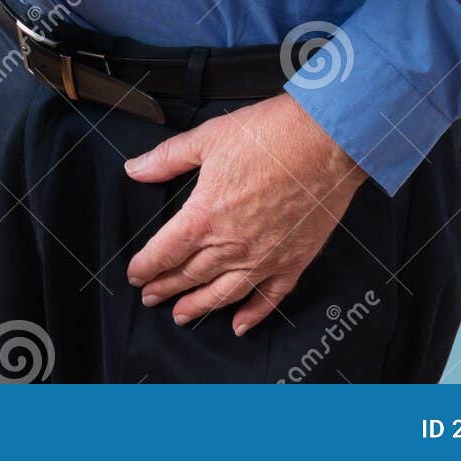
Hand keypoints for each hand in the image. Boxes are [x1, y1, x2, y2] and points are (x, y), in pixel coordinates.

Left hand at [124, 93, 366, 335]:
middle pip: (189, 275)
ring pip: (222, 293)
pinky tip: (240, 325)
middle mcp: (231, 244)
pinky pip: (268, 298)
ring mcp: (263, 257)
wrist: (325, 141)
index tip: (136, 275)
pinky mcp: (292, 261)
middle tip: (151, 297)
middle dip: (165, 288)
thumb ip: (168, 158)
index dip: (146, 266)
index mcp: (205, 215)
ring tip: (181, 314)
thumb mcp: (209, 137)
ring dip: (198, 306)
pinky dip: (252, 315)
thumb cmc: (271, 135)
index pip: (165, 251)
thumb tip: (135, 168)